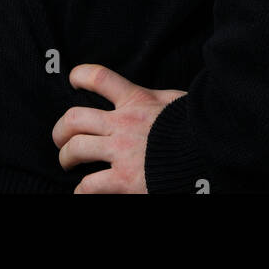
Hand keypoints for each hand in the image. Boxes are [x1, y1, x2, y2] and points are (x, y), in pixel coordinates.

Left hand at [52, 63, 186, 193]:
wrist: (208, 151)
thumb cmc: (196, 127)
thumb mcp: (177, 102)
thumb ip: (160, 100)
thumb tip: (161, 100)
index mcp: (136, 100)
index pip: (99, 78)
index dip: (81, 75)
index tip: (72, 79)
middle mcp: (123, 123)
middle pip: (75, 118)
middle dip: (61, 129)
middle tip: (60, 138)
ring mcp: (121, 152)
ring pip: (76, 149)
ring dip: (66, 157)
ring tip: (67, 163)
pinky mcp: (124, 180)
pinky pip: (90, 185)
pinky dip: (81, 191)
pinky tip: (80, 193)